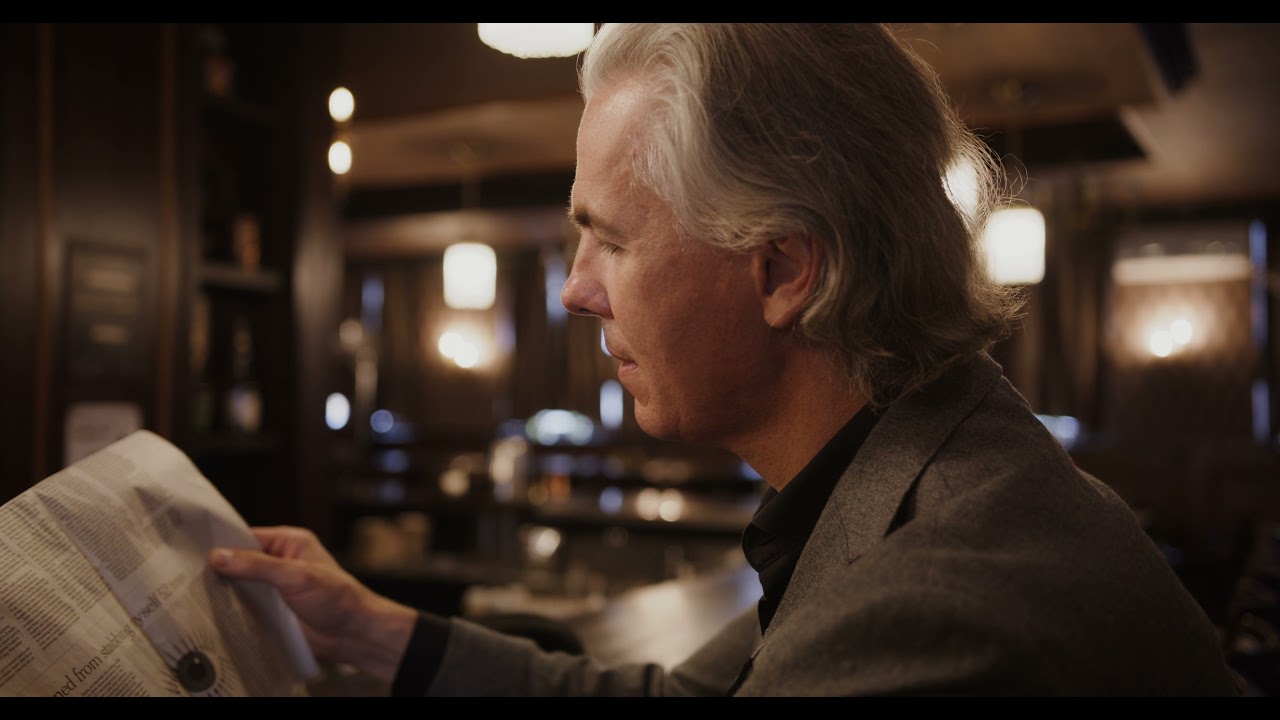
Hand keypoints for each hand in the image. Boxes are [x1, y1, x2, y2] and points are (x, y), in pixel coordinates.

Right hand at [209, 525, 418, 683]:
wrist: (353, 634)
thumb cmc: (336, 598)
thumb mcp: (295, 576)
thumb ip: (257, 566)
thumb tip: (219, 555)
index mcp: (290, 542)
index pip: (247, 536)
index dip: (223, 543)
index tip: (193, 549)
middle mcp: (282, 561)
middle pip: (241, 560)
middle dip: (220, 568)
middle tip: (187, 573)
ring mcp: (277, 586)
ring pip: (242, 584)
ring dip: (225, 590)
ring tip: (192, 592)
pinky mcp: (274, 609)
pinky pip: (247, 604)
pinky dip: (233, 607)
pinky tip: (213, 611)